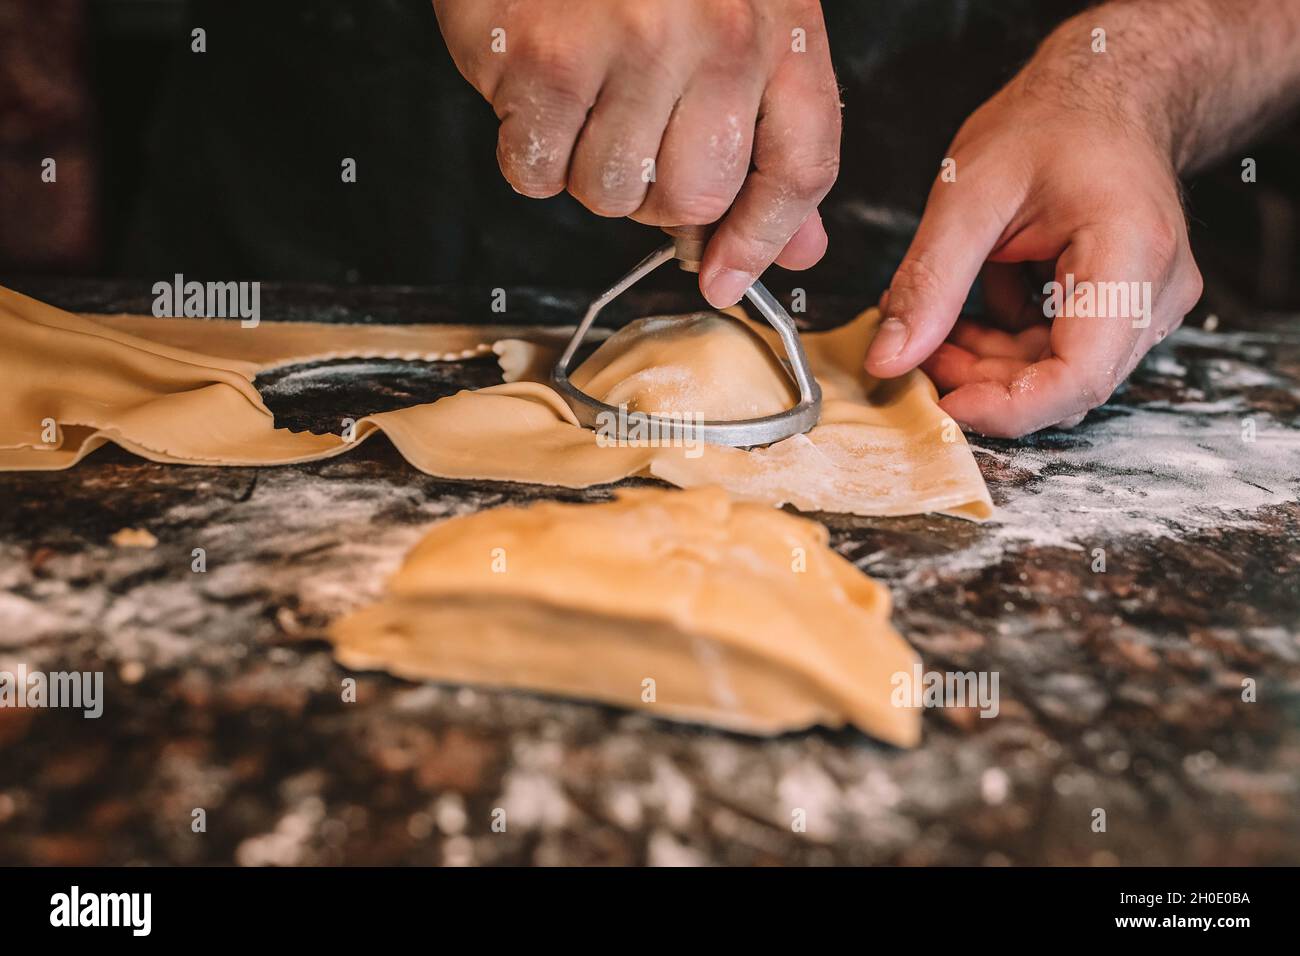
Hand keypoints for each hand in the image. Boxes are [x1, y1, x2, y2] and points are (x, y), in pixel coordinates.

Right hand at [432, 0, 841, 306]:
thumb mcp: (742, 18)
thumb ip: (774, 138)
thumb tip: (797, 247)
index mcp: (778, 25)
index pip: (800, 168)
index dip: (764, 239)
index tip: (727, 277)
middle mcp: (718, 35)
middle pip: (697, 198)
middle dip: (657, 200)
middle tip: (631, 146)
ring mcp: (632, 47)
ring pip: (614, 195)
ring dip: (588, 171)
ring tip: (582, 102)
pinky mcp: (547, 61)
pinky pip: (539, 173)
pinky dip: (530, 155)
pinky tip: (536, 97)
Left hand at [864, 36, 1203, 437]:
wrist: (1103, 94)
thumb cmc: (1049, 124)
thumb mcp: (967, 192)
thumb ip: (929, 281)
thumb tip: (888, 360)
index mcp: (1131, 253)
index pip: (1079, 375)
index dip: (1006, 407)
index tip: (943, 403)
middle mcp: (1157, 291)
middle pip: (1066, 383)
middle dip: (985, 382)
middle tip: (920, 351)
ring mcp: (1148, 304)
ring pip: (1059, 377)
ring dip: (990, 367)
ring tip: (937, 328)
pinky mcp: (1126, 310)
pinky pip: (1061, 355)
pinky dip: (1007, 347)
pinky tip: (971, 313)